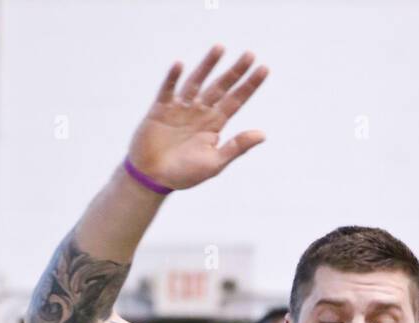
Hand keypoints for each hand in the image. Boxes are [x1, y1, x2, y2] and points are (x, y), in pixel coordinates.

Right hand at [127, 44, 268, 190]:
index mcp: (214, 124)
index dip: (249, 85)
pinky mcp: (161, 109)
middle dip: (234, 72)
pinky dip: (173, 78)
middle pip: (220, 87)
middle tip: (250, 54)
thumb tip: (263, 134)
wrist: (153, 177)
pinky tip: (180, 64)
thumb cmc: (185, 174)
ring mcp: (180, 108)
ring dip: (208, 66)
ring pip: (196, 81)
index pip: (235, 101)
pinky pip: (168, 90)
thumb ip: (237, 146)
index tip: (264, 69)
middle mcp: (200, 112)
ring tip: (220, 48)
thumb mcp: (215, 163)